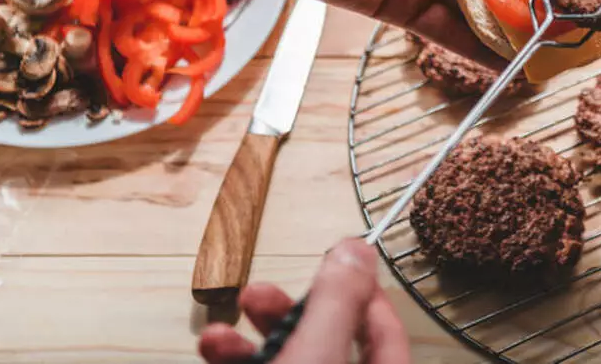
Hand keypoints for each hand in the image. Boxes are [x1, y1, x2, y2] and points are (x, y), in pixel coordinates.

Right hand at [199, 239, 410, 363]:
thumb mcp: (316, 352)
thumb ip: (337, 300)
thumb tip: (356, 248)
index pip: (388, 333)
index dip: (363, 294)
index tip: (333, 266)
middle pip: (331, 341)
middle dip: (287, 313)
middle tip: (256, 295)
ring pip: (291, 357)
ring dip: (252, 337)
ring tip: (216, 334)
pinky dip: (238, 359)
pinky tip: (213, 347)